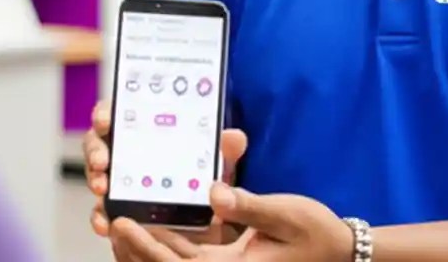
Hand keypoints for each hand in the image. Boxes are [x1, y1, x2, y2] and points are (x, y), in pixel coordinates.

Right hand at [82, 101, 247, 241]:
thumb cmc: (202, 176)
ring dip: (95, 179)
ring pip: (96, 175)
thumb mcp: (215, 162)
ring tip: (104, 188)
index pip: (117, 112)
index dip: (106, 113)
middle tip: (102, 160)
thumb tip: (234, 138)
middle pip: (98, 142)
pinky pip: (102, 210)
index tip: (106, 119)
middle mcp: (125, 152)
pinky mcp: (119, 207)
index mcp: (143, 129)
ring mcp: (119, 180)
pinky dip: (100, 216)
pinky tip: (106, 221)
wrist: (205, 216)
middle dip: (95, 150)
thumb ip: (225, 150)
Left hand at [109, 183, 355, 261]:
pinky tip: (152, 218)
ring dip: (146, 245)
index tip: (122, 223)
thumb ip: (248, 206)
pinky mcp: (226, 261)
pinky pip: (188, 255)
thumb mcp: (286, 215)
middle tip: (107, 216)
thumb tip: (213, 193)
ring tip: (118, 217)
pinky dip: (167, 241)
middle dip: (134, 245)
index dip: (146, 247)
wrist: (340, 251)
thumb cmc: (317, 233)